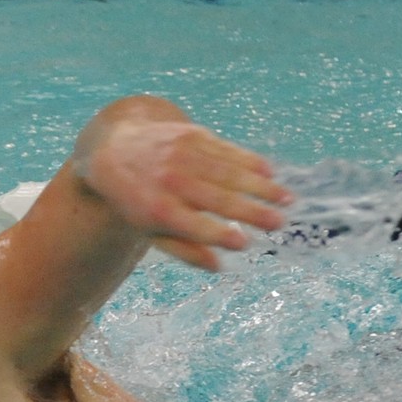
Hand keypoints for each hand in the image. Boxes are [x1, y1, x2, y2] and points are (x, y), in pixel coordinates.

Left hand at [75, 113, 291, 270]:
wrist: (115, 151)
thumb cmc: (138, 200)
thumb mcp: (150, 231)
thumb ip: (184, 250)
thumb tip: (219, 266)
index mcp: (158, 211)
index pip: (196, 227)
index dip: (221, 236)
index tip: (246, 244)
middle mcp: (171, 181)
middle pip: (219, 200)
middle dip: (253, 212)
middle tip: (280, 223)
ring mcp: (183, 155)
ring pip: (230, 173)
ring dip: (262, 186)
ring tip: (286, 199)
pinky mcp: (192, 135)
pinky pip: (227, 150)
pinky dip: (250, 161)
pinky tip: (270, 173)